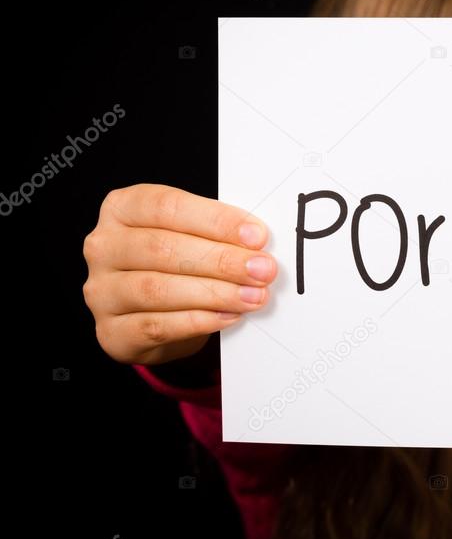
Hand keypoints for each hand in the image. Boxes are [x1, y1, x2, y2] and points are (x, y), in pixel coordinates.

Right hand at [83, 184, 276, 363]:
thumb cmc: (177, 264)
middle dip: (222, 260)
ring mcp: (101, 291)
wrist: (152, 316)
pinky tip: (229, 316)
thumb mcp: (192, 236)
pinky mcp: (111, 332)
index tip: (257, 235)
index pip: (168, 207)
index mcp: (123, 208)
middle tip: (262, 270)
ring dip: (215, 293)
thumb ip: (217, 233)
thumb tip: (257, 241)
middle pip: (163, 248)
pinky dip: (199, 321)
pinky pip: (157, 326)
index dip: (216, 221)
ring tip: (253, 296)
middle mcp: (104, 246)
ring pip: (157, 289)